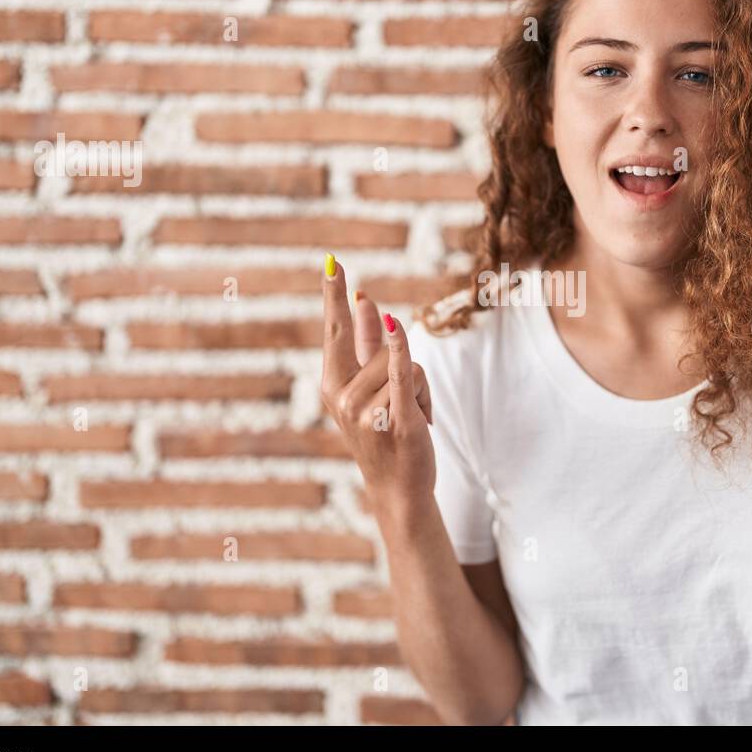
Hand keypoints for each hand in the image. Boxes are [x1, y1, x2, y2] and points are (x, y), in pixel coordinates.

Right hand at [320, 253, 435, 514]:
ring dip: (420, 387)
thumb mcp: (369, 389)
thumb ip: (366, 344)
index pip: (335, 333)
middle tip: (333, 263)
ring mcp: (367, 412)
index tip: (331, 264)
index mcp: (333, 386)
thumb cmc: (384, 434)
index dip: (333, 297)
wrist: (398, 488)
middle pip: (377, 346)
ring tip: (412, 415)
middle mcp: (343, 398)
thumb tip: (366, 301)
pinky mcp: (398, 422)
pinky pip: (402, 375)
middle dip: (343, 302)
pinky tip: (392, 326)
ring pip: (406, 364)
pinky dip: (400, 351)